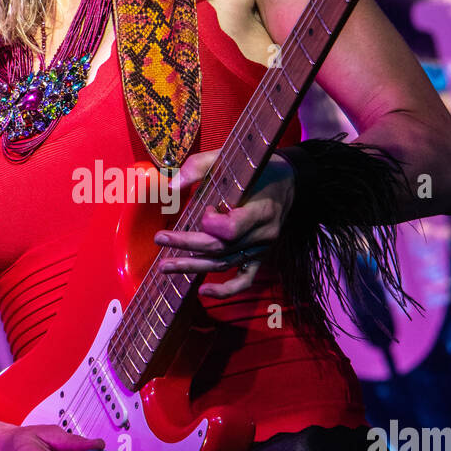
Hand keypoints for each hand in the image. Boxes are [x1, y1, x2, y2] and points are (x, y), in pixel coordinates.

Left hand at [153, 149, 295, 297]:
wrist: (290, 181)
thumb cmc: (259, 168)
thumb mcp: (231, 158)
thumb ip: (199, 166)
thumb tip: (171, 185)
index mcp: (261, 210)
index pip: (232, 229)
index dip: (211, 223)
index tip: (206, 209)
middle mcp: (263, 234)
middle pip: (220, 248)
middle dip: (186, 245)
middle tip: (159, 238)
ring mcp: (261, 249)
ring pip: (224, 265)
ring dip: (193, 267)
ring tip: (165, 266)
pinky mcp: (259, 257)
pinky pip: (244, 280)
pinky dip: (224, 291)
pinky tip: (203, 293)